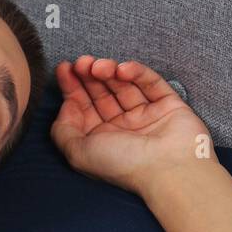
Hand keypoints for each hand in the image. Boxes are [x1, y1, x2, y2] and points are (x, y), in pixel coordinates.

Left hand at [50, 56, 214, 196]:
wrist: (169, 169)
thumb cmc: (123, 164)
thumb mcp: (78, 152)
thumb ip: (63, 131)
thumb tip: (66, 106)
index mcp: (101, 139)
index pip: (83, 107)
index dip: (72, 86)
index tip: (64, 68)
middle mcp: (122, 127)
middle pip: (101, 93)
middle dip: (89, 75)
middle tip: (81, 62)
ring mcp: (145, 115)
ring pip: (123, 85)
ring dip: (109, 71)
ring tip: (99, 67)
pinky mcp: (168, 104)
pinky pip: (150, 82)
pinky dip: (136, 72)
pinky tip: (122, 69)